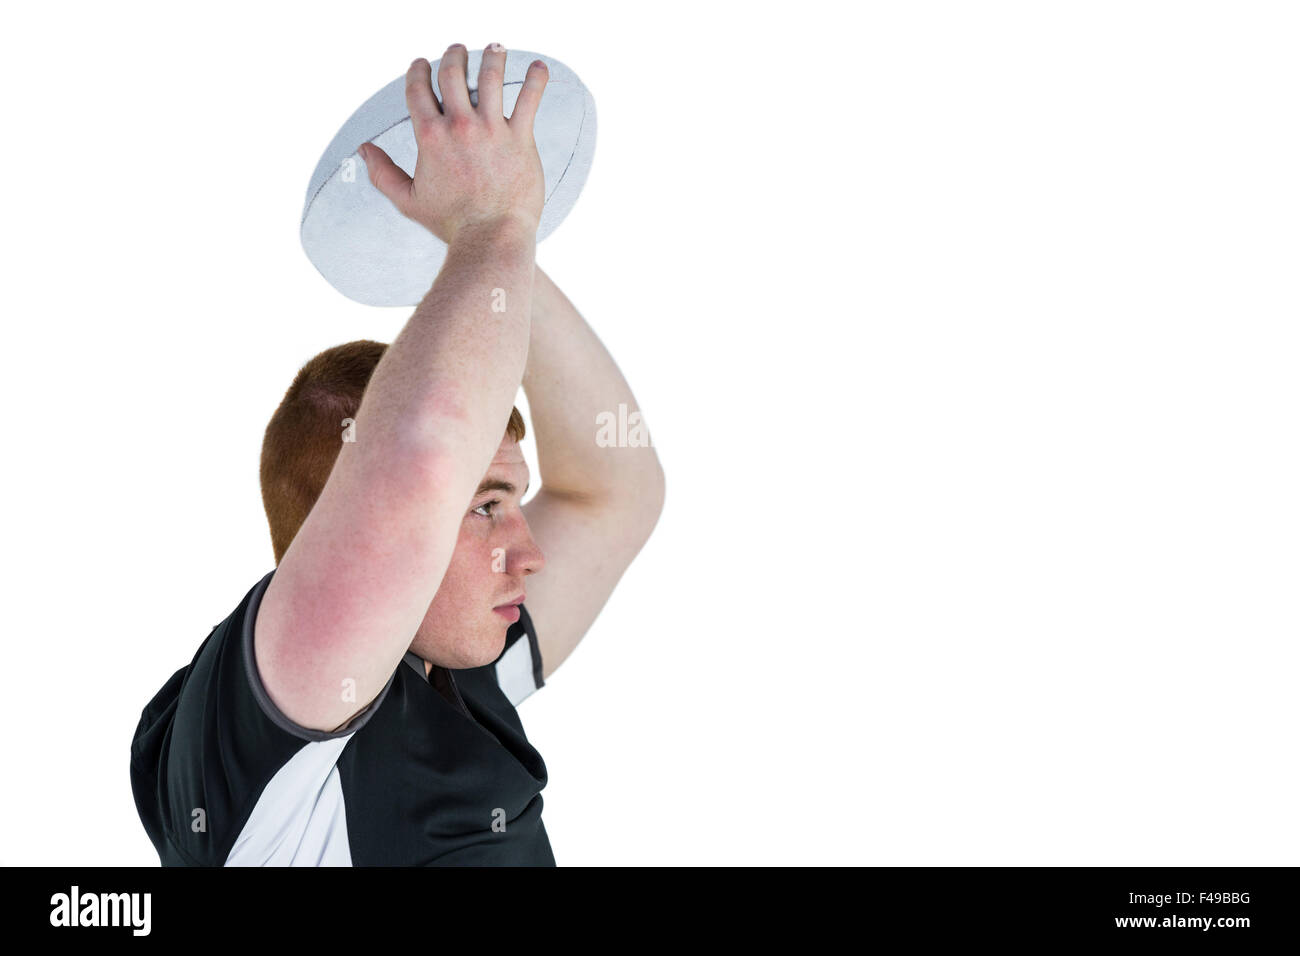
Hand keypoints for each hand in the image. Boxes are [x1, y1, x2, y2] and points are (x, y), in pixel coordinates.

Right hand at [359, 43, 548, 245]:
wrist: (490, 238)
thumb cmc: (451, 224)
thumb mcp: (408, 200)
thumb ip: (383, 173)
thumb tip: (364, 150)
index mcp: (430, 136)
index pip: (418, 88)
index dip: (418, 70)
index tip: (422, 64)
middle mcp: (460, 126)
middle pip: (452, 73)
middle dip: (453, 55)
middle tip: (458, 50)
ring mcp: (492, 130)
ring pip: (491, 76)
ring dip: (492, 56)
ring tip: (495, 48)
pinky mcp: (520, 138)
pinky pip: (530, 98)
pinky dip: (535, 79)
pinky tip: (538, 67)